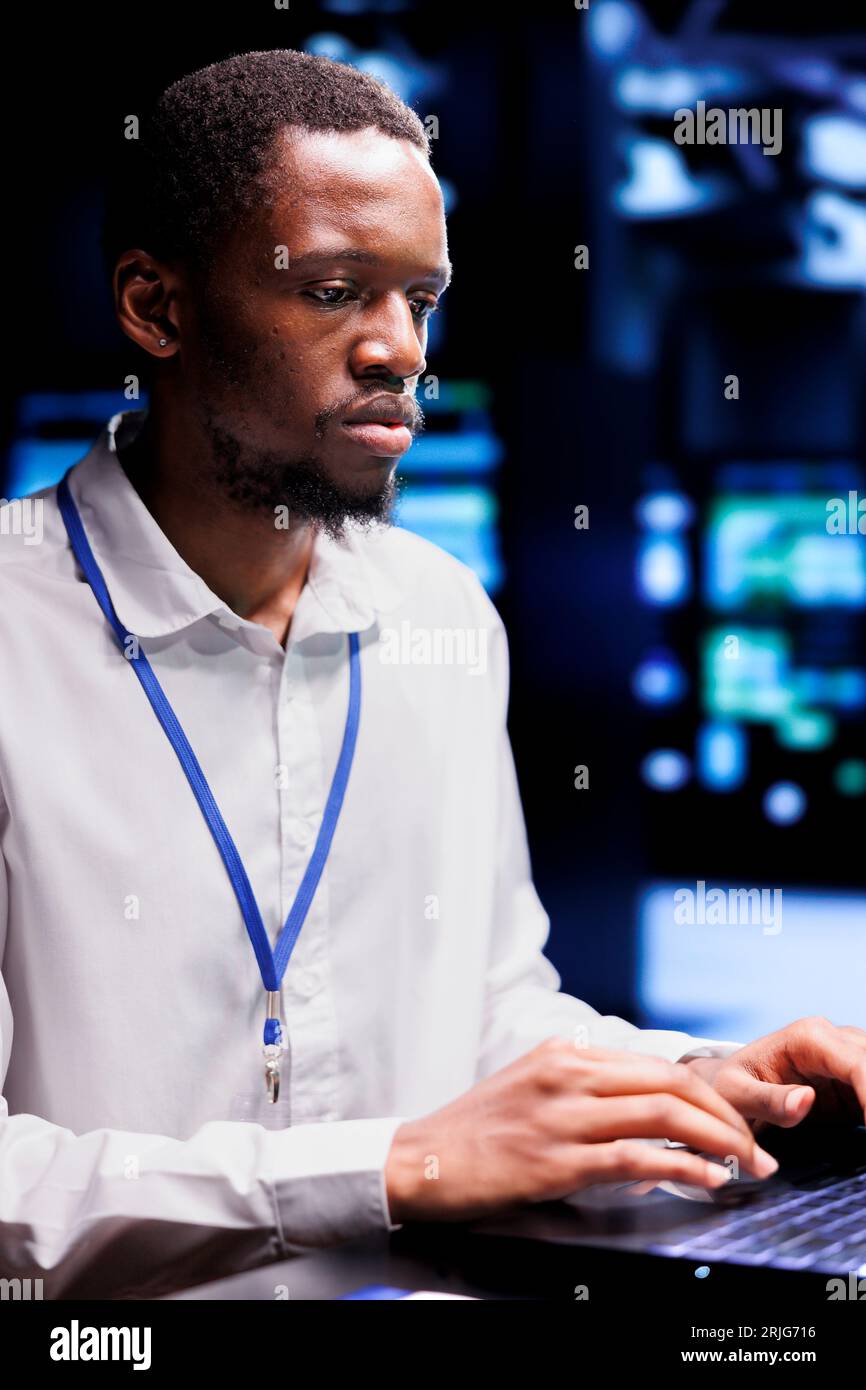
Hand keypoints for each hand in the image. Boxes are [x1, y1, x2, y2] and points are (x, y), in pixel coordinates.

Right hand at [384, 1037, 778, 1222]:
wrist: (421, 1160)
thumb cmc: (477, 1131)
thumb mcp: (532, 1086)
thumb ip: (583, 1087)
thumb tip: (644, 1104)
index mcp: (564, 1055)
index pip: (655, 1065)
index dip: (705, 1094)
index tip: (732, 1121)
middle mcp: (567, 1075)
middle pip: (669, 1084)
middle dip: (724, 1116)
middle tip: (754, 1146)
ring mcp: (561, 1117)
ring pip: (661, 1114)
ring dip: (716, 1141)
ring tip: (743, 1164)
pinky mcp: (554, 1161)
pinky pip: (634, 1158)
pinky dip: (680, 1167)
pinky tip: (705, 1179)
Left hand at [685, 1016, 865, 1133]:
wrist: (726, 1084)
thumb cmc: (727, 1086)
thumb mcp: (736, 1095)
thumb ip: (768, 1101)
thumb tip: (805, 1100)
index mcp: (807, 1037)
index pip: (857, 1063)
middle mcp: (831, 1040)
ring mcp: (843, 1058)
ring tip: (865, 1131)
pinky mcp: (850, 1081)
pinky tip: (865, 1129)